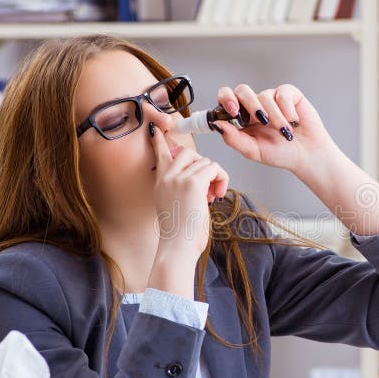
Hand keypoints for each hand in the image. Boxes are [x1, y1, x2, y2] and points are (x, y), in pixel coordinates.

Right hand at [149, 126, 228, 259]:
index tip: (157, 129)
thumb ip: (179, 189)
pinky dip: (221, 179)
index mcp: (160, 182)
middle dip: (202, 165)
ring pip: (205, 162)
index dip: (160, 141)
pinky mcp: (193, 183)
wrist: (177, 247)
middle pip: (188, 152)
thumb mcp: (173, 206)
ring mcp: (178, 178)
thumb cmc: (180, 234)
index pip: (159, 154)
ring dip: (214, 177)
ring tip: (212, 196)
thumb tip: (198, 180)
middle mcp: (167, 176)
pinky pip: (214, 168)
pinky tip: (217, 194)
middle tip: (208, 188)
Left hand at [214, 84, 336, 175]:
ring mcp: (271, 98)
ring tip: (285, 132)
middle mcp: (255, 105)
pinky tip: (294, 121)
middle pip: (242, 90)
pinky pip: (282, 94)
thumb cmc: (280, 154)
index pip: (226, 98)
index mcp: (242, 118)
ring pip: (264, 96)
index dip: (226, 99)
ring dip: (275, 117)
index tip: (232, 111)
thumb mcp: (253, 151)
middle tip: (261, 119)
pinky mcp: (289, 94)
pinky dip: (288, 110)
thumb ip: (233, 138)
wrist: (307, 155)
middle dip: (251, 104)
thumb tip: (217, 124)